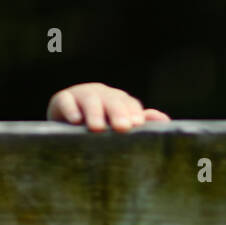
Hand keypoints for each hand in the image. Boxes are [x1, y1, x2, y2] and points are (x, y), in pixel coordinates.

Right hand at [47, 82, 170, 130]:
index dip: (133, 113)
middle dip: (118, 112)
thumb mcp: (122, 125)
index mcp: (120, 101)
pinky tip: (75, 120)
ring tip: (98, 128)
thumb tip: (163, 120)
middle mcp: (103, 95)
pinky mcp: (62, 99)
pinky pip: (65, 101)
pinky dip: (70, 110)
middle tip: (122, 127)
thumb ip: (141, 122)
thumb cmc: (103, 127)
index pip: (130, 104)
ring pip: (90, 100)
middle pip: (112, 100)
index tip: (137, 124)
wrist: (68, 125)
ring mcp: (82, 95)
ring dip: (95, 113)